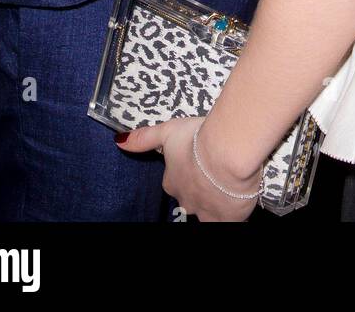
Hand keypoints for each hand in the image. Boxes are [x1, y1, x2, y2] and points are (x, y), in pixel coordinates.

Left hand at [116, 116, 261, 222]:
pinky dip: (229, 215)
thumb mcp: (168, 131)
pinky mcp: (227, 219)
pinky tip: (235, 204)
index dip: (186, 172)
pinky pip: (226, 222)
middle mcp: (186, 200)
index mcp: (172, 181)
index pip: (174, 181)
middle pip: (190, 197)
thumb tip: (119, 141)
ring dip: (213, 201)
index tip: (196, 160)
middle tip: (213, 172)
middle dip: (199, 188)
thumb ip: (144, 138)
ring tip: (225, 187)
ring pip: (206, 212)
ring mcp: (206, 212)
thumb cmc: (198, 139)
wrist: (227, 153)